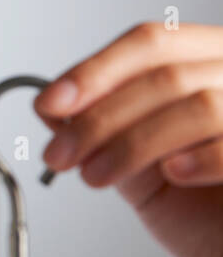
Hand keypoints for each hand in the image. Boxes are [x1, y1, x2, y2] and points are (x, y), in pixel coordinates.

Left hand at [33, 21, 222, 256]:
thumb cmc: (204, 213)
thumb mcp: (140, 167)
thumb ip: (105, 132)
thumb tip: (52, 107)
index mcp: (210, 62)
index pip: (151, 43)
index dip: (94, 71)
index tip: (50, 103)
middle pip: (165, 74)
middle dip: (99, 117)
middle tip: (59, 154)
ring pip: (198, 104)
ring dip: (131, 143)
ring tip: (96, 176)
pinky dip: (198, 157)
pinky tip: (173, 174)